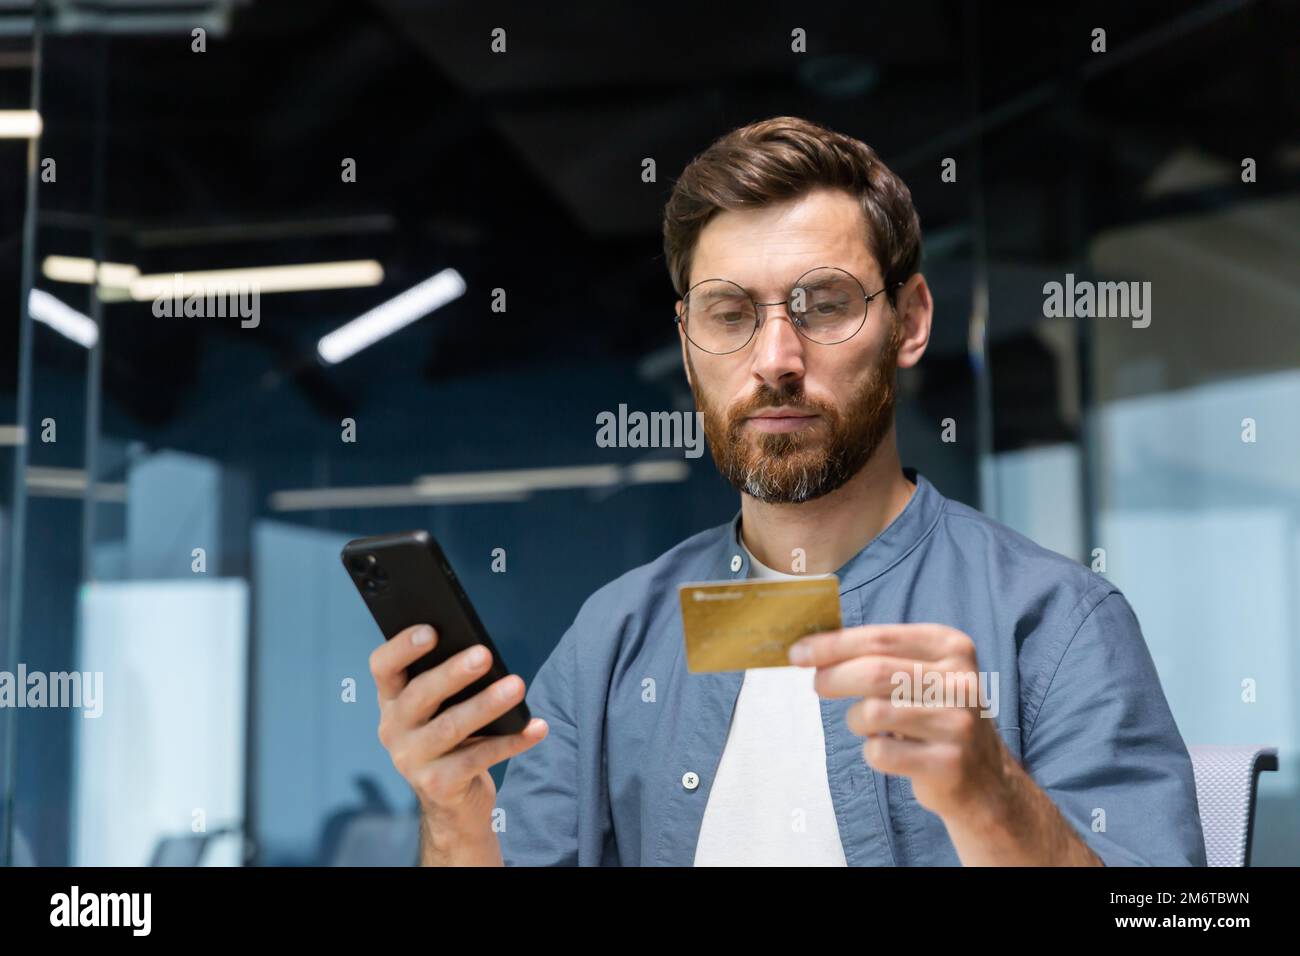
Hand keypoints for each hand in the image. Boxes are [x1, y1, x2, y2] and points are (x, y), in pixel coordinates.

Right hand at [370, 624, 547, 862]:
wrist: (451, 801)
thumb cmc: (451, 739)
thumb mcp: (440, 709)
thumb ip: (448, 683)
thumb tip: (482, 654)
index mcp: (392, 700)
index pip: (383, 667)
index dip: (402, 647)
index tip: (432, 630)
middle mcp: (393, 729)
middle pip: (420, 695)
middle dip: (453, 673)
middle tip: (485, 655)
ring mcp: (412, 760)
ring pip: (450, 727)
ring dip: (487, 705)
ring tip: (516, 686)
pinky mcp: (438, 785)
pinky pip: (479, 758)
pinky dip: (512, 741)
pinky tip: (536, 727)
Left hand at [789, 623, 1010, 820]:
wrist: (984, 777)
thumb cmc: (935, 714)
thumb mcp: (921, 672)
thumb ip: (878, 655)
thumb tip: (813, 648)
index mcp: (952, 647)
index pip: (879, 638)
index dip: (832, 645)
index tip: (798, 653)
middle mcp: (961, 682)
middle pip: (874, 672)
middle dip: (832, 677)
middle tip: (817, 685)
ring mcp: (958, 724)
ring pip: (873, 713)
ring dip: (856, 720)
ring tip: (869, 725)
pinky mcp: (948, 764)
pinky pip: (880, 753)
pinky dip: (872, 752)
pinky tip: (891, 751)